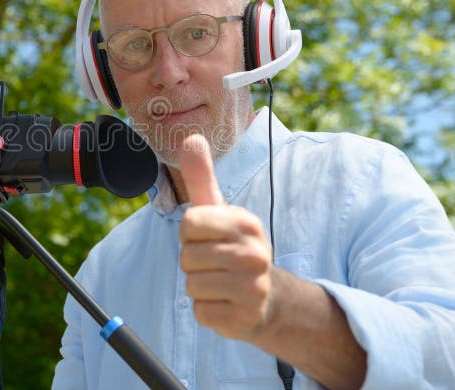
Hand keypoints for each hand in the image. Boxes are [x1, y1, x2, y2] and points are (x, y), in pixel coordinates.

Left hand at [177, 134, 275, 341]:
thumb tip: (190, 138)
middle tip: (217, 263)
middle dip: (194, 261)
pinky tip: (226, 303)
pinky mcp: (244, 318)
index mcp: (246, 223)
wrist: (267, 298)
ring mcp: (253, 288)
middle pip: (187, 256)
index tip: (208, 237)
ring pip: (192, 284)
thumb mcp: (218, 210)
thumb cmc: (234, 247)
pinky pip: (200, 311)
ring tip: (221, 282)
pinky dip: (207, 309)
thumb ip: (202, 176)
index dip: (190, 233)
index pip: (189, 222)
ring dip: (199, 286)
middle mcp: (254, 254)